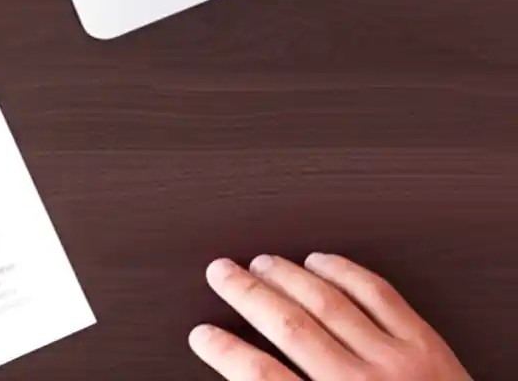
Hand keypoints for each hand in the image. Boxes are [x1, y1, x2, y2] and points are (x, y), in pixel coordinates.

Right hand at [189, 254, 470, 379]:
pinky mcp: (426, 346)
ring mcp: (396, 362)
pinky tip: (321, 261)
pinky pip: (379, 293)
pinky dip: (344, 271)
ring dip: (287, 275)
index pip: (259, 377)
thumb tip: (246, 378)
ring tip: (262, 262)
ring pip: (327, 301)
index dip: (224, 351)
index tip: (204, 335)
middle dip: (246, 293)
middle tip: (222, 273)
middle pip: (288, 326)